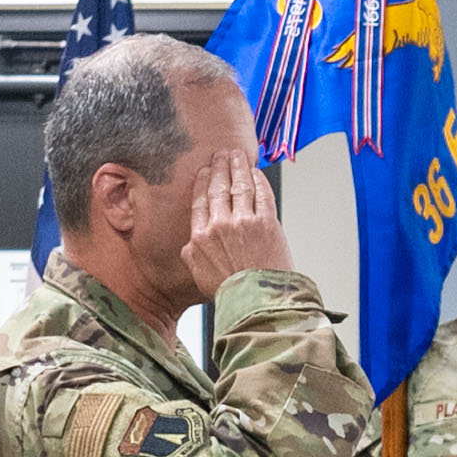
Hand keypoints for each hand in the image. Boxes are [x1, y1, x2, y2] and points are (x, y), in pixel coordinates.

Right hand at [182, 148, 290, 297]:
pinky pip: (262, 194)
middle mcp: (220, 225)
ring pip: (240, 186)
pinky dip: (259, 180)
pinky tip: (256, 172)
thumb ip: (192, 254)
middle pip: (218, 188)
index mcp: (200, 237)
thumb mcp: (199, 275)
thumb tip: (190, 243)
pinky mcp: (266, 223)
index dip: (203, 182)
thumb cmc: (230, 292)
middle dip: (220, 167)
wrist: (256, 301)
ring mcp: (244, 222)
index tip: (205, 171)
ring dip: (238, 166)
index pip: (200, 201)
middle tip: (220, 155)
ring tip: (237, 155)